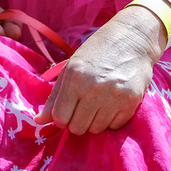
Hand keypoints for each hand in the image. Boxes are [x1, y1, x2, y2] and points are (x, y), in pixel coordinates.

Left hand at [36, 14, 157, 134]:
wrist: (132, 40)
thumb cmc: (97, 53)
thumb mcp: (71, 68)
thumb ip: (55, 96)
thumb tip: (38, 121)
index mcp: (75, 78)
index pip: (60, 118)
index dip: (61, 117)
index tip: (67, 110)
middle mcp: (94, 89)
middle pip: (77, 128)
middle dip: (76, 121)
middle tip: (83, 108)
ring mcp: (115, 97)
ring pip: (96, 130)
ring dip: (94, 121)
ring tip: (98, 104)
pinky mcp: (132, 102)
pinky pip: (115, 126)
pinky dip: (111, 119)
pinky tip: (112, 103)